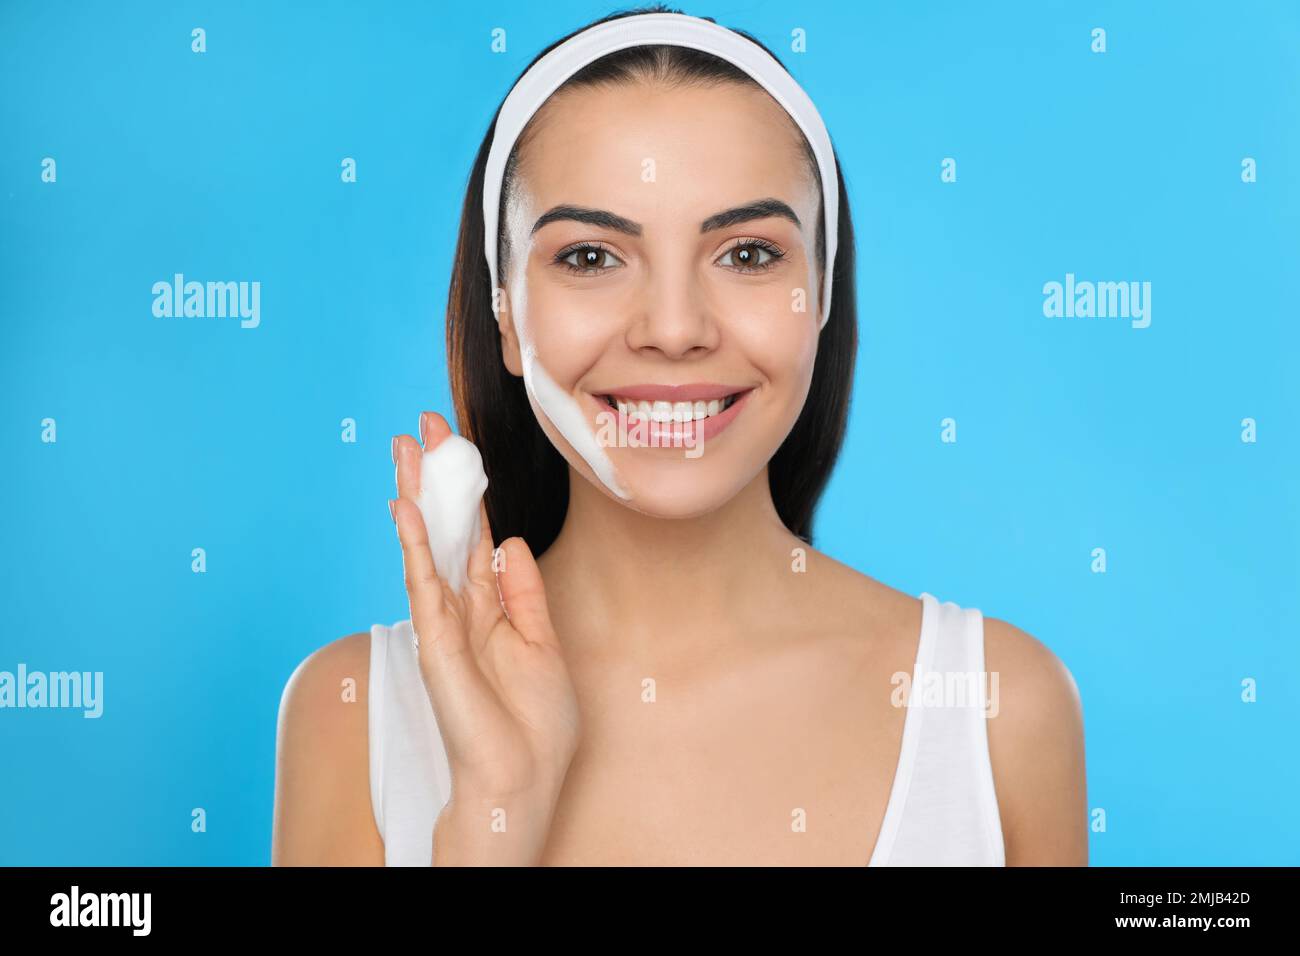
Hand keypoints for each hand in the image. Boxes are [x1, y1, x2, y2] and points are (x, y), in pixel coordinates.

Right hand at [390, 411, 580, 863]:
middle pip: (446, 530)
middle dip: (434, 480)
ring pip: (428, 545)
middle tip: (422, 428)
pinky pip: (423, 582)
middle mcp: (462, 609)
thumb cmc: (535, 724)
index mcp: (491, 608)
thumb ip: (524, 592)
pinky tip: (407, 506)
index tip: (459, 448)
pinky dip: (416, 543)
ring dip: (416, 496)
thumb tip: (512, 541)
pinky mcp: (435, 641)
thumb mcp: (543, 642)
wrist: (523, 777)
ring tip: (405, 449)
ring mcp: (443, 623)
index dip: (470, 493)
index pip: (477, 537)